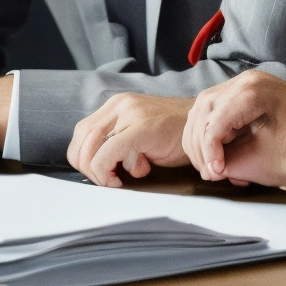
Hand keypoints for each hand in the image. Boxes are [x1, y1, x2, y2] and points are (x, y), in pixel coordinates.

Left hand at [68, 93, 195, 186]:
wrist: (204, 126)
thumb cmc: (173, 135)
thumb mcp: (137, 133)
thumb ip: (116, 141)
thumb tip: (93, 167)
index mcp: (115, 105)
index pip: (81, 134)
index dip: (83, 159)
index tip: (100, 175)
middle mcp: (119, 105)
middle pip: (82, 142)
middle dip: (90, 169)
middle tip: (110, 181)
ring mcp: (130, 113)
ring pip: (91, 148)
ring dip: (101, 172)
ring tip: (122, 178)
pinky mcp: (141, 126)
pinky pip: (109, 152)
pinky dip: (109, 171)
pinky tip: (131, 175)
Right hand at [184, 71, 285, 189]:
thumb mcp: (264, 160)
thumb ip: (229, 162)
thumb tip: (210, 168)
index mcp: (253, 91)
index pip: (215, 122)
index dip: (209, 151)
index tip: (215, 173)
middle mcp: (245, 81)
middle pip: (204, 113)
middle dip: (201, 147)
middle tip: (211, 172)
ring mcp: (242, 84)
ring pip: (202, 110)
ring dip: (201, 140)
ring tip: (213, 166)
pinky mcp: (241, 93)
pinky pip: (212, 111)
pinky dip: (208, 133)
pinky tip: (217, 154)